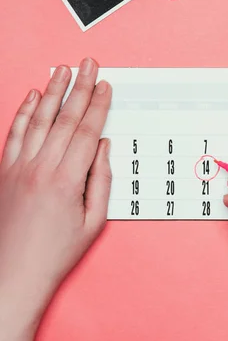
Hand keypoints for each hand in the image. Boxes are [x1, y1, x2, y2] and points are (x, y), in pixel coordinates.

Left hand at [0, 58, 111, 340]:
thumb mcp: (93, 222)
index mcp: (67, 180)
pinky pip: (14, 134)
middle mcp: (41, 168)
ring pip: (39, 119)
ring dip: (51, 91)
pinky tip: (31, 97)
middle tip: (88, 64)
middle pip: (65, 117)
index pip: (87, 130)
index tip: (104, 86)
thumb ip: (101, 180)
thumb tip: (104, 149)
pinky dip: (23, 113)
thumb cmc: (54, 253)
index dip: (98, 104)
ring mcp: (19, 167)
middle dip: (79, 87)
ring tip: (62, 70)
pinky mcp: (4, 172)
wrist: (13, 275)